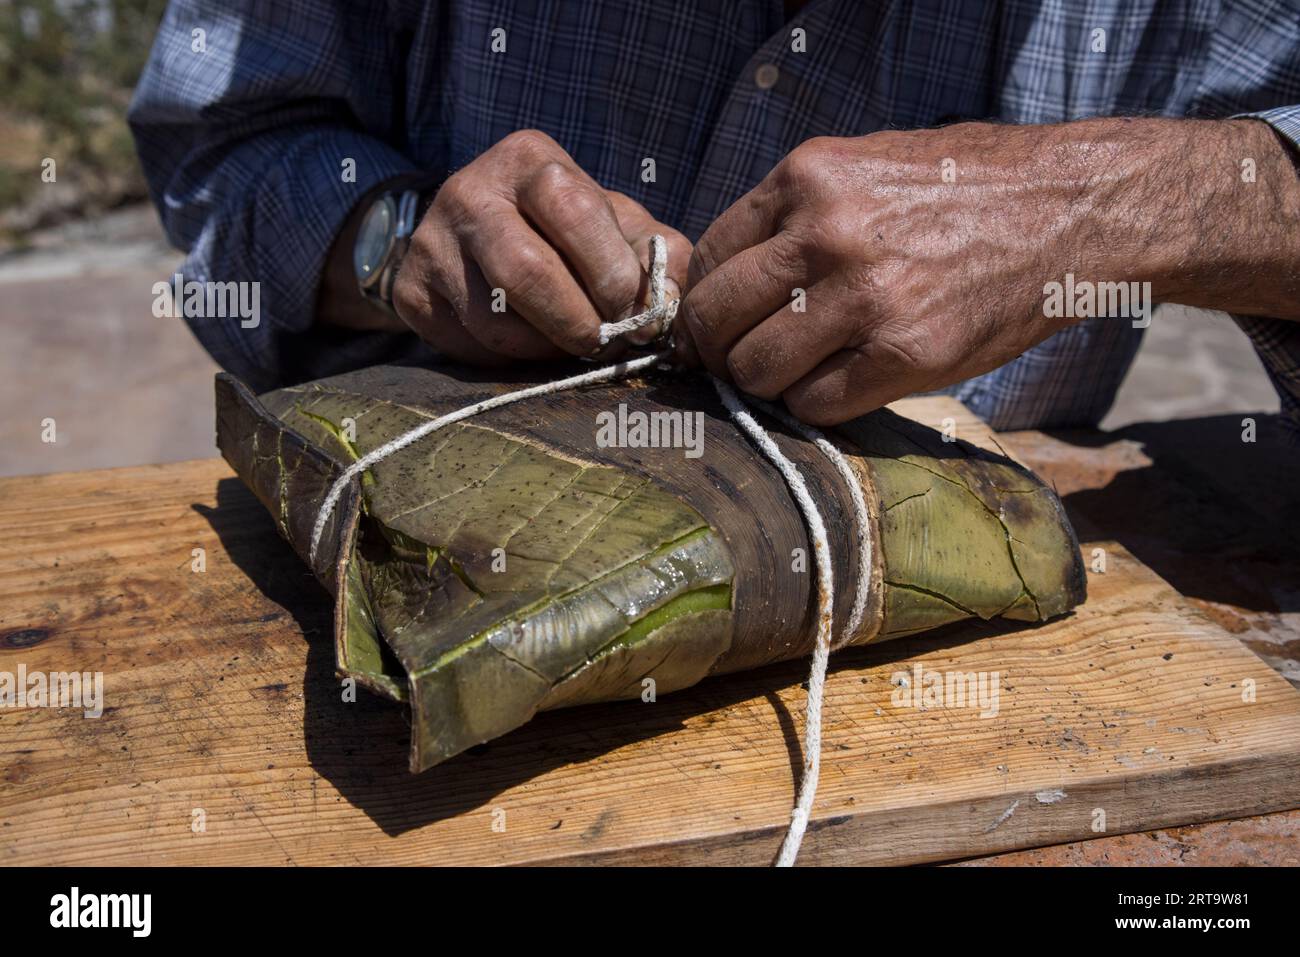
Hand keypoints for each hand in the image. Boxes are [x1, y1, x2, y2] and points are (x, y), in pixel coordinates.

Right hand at [392, 130, 689, 364]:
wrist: (473, 240)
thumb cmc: (563, 234)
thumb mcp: (614, 225)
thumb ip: (657, 253)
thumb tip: (675, 300)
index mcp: (531, 160)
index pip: (575, 212)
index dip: (611, 274)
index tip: (633, 312)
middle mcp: (470, 190)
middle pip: (526, 271)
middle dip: (577, 321)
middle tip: (602, 342)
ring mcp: (431, 241)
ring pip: (496, 321)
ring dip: (545, 348)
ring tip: (565, 341)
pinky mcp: (410, 291)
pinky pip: (467, 344)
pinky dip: (507, 360)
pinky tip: (523, 341)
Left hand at [677, 118, 1299, 424]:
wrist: (1073, 211)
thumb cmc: (968, 187)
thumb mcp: (868, 164)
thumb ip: (795, 212)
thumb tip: (732, 274)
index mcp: (809, 177)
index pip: (710, 255)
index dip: (707, 297)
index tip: (719, 321)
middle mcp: (826, 234)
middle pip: (716, 319)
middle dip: (718, 349)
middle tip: (740, 359)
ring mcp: (866, 298)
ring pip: (756, 371)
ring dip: (765, 383)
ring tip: (797, 373)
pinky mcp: (907, 356)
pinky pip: (815, 405)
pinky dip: (816, 406)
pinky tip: (842, 384)